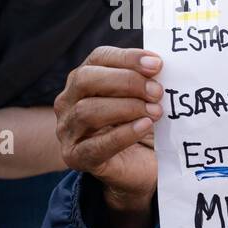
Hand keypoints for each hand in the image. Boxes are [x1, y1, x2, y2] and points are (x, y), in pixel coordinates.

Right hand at [55, 47, 162, 215]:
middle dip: (126, 82)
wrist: (142, 170)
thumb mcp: (147, 101)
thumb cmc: (143, 128)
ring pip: (86, 110)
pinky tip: (144, 127)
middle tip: (157, 92)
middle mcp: (69, 102)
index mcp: (84, 81)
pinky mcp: (76, 157)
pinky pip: (95, 146)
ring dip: (126, 108)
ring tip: (156, 112)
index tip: (157, 64)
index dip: (127, 58)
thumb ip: (148, 82)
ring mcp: (68, 131)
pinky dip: (122, 135)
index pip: (99, 58)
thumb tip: (159, 65)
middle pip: (85, 79)